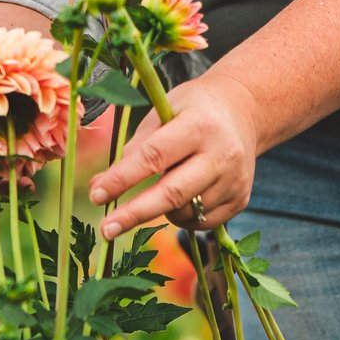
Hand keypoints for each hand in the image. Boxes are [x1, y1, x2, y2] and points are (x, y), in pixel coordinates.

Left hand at [90, 72, 263, 235]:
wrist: (243, 113)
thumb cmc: (192, 111)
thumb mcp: (163, 112)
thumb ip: (136, 147)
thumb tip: (100, 186)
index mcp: (199, 125)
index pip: (154, 157)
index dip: (122, 178)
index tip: (96, 195)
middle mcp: (222, 154)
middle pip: (173, 193)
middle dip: (135, 213)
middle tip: (106, 229)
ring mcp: (235, 180)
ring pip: (186, 212)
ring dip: (160, 211)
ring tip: (155, 195)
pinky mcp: (241, 199)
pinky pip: (202, 222)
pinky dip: (182, 217)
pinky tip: (180, 201)